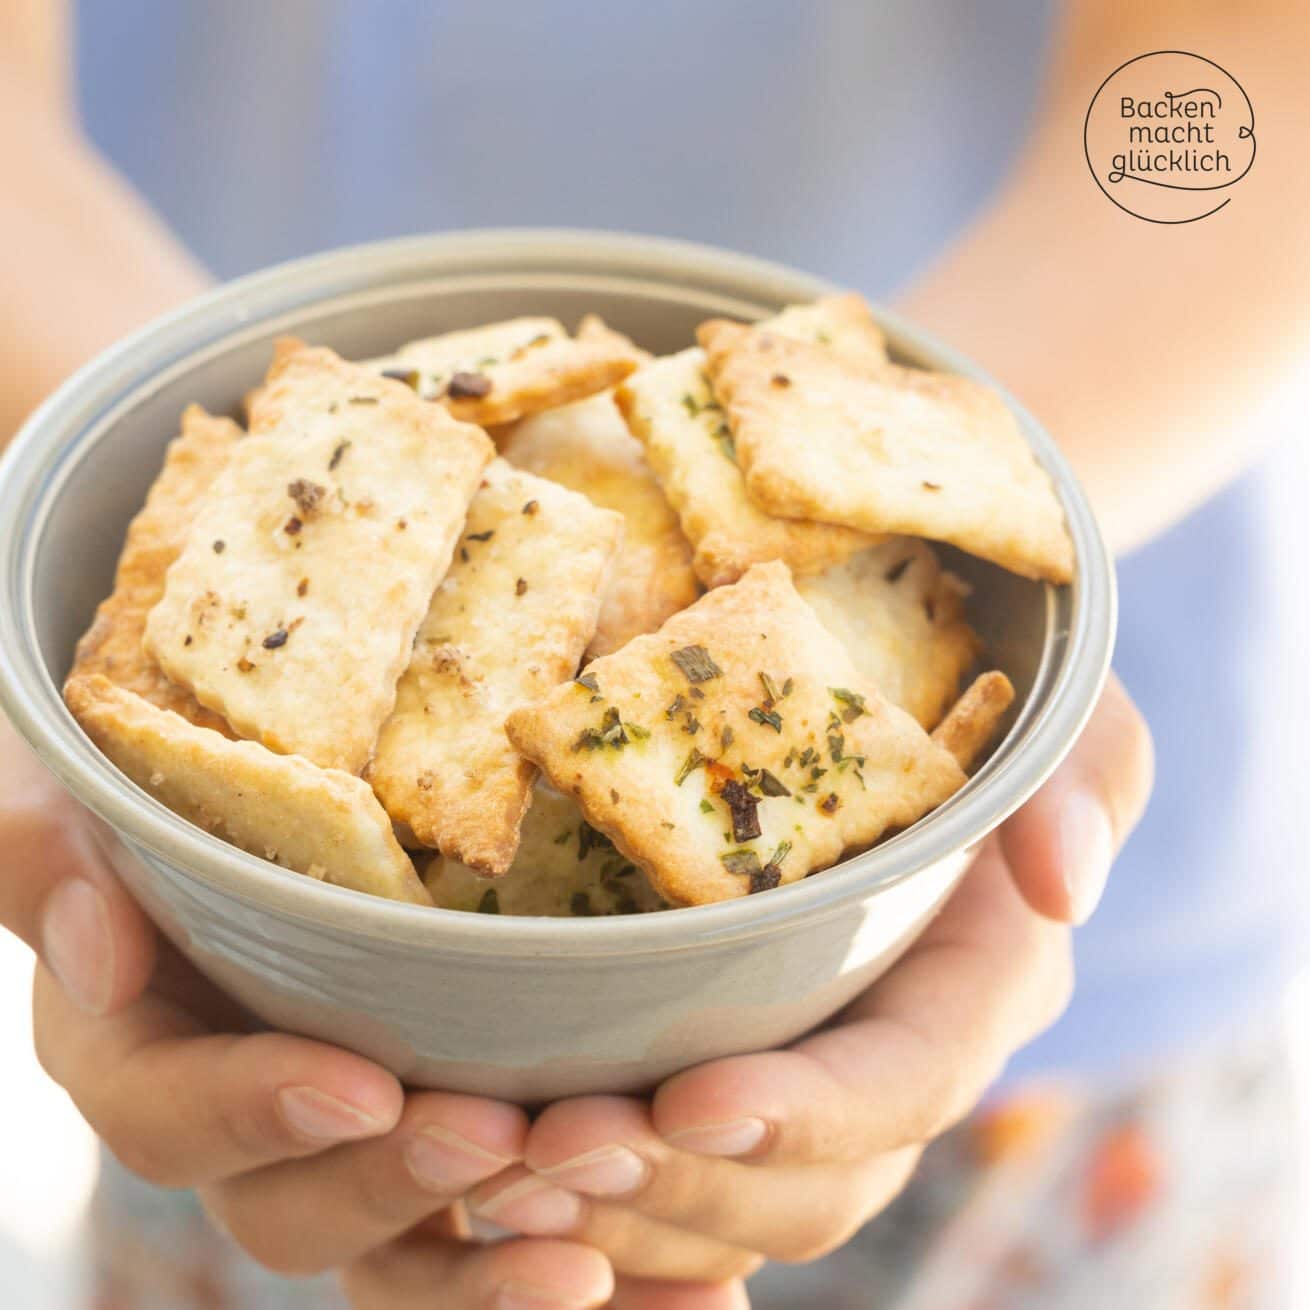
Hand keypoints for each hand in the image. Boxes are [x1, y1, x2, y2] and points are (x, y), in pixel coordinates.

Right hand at [1, 714, 621, 1308]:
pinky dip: (591, 1273)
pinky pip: (495, 1242)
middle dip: (396, 1182)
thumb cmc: (159, 781)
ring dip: (494, 1272)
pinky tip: (691, 1290)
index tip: (356, 1086)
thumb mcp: (73, 792)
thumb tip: (98, 936)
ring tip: (595, 1258)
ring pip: (403, 1252)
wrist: (268, 792)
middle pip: (294, 1204)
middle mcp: (241, 1121)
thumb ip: (45, 847)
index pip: (164, 1109)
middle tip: (501, 1136)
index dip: (252, 1110)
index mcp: (142, 1043)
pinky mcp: (437, 1155)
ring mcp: (342, 1148)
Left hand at [413, 676, 1151, 1293]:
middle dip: (678, 1185)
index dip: (807, 1114)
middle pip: (803, 1189)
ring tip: (497, 1174)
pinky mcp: (721, 1083)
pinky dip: (585, 1217)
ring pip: (721, 1216)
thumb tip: (1061, 881)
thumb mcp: (1058, 718)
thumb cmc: (979, 716)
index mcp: (974, 994)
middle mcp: (887, 1068)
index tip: (690, 1099)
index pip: (907, 1084)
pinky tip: (493, 1193)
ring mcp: (802, 1090)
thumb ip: (1085, 778)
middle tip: (550, 1145)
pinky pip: (659, 1199)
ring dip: (611, 1216)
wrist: (898, 720)